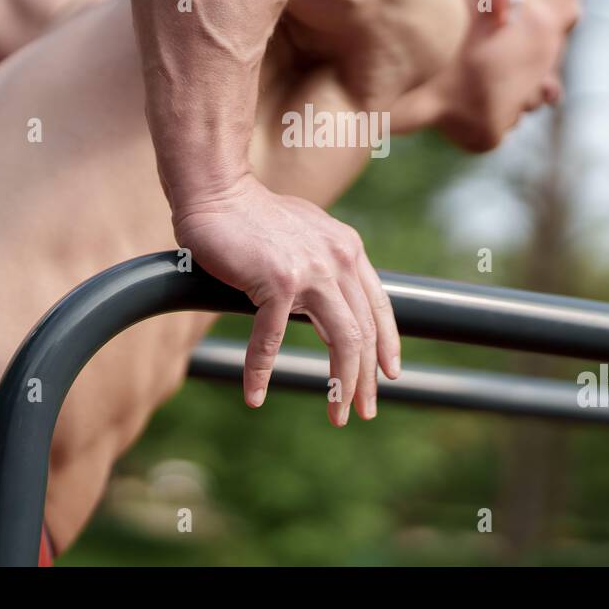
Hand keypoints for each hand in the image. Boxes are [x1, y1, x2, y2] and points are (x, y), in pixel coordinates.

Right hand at [173, 175, 399, 425]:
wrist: (218, 192)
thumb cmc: (253, 216)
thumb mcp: (306, 236)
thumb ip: (325, 267)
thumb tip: (332, 311)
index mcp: (348, 250)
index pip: (379, 307)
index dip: (388, 344)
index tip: (390, 374)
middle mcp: (338, 260)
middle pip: (365, 332)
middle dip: (367, 378)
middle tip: (363, 411)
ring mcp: (311, 270)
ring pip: (342, 340)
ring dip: (341, 385)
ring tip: (337, 416)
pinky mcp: (277, 281)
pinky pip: (271, 339)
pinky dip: (260, 371)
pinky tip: (254, 395)